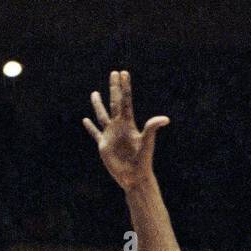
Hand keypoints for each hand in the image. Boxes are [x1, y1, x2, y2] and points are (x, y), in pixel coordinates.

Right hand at [83, 69, 168, 191]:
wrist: (134, 177)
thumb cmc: (143, 161)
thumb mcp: (147, 143)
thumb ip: (152, 129)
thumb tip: (165, 119)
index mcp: (128, 123)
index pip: (126, 101)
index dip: (124, 87)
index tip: (123, 73)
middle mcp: (119, 126)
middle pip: (115, 103)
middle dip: (114, 88)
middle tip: (113, 73)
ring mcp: (110, 135)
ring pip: (102, 115)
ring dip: (98, 104)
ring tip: (94, 93)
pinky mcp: (103, 145)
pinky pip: (95, 133)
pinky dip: (90, 127)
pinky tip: (85, 120)